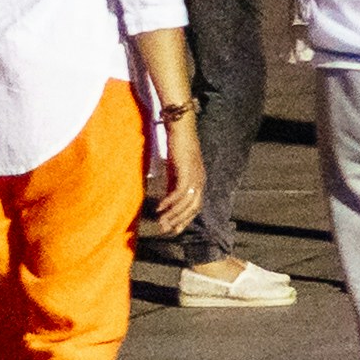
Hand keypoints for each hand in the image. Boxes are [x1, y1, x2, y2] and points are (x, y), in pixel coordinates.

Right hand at [150, 106, 206, 242]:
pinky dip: (170, 202)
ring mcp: (195, 176)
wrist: (180, 129)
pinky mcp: (187, 171)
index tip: (173, 230)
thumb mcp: (175, 172)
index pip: (195, 207)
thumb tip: (167, 203)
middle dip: (179, 221)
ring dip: (173, 214)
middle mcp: (200, 180)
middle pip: (193, 208)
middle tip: (166, 230)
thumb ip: (173, 186)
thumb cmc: (178, 148)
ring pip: (187, 203)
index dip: (185, 220)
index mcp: (199, 182)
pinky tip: (160, 207)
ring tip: (160, 222)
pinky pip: (179, 192)